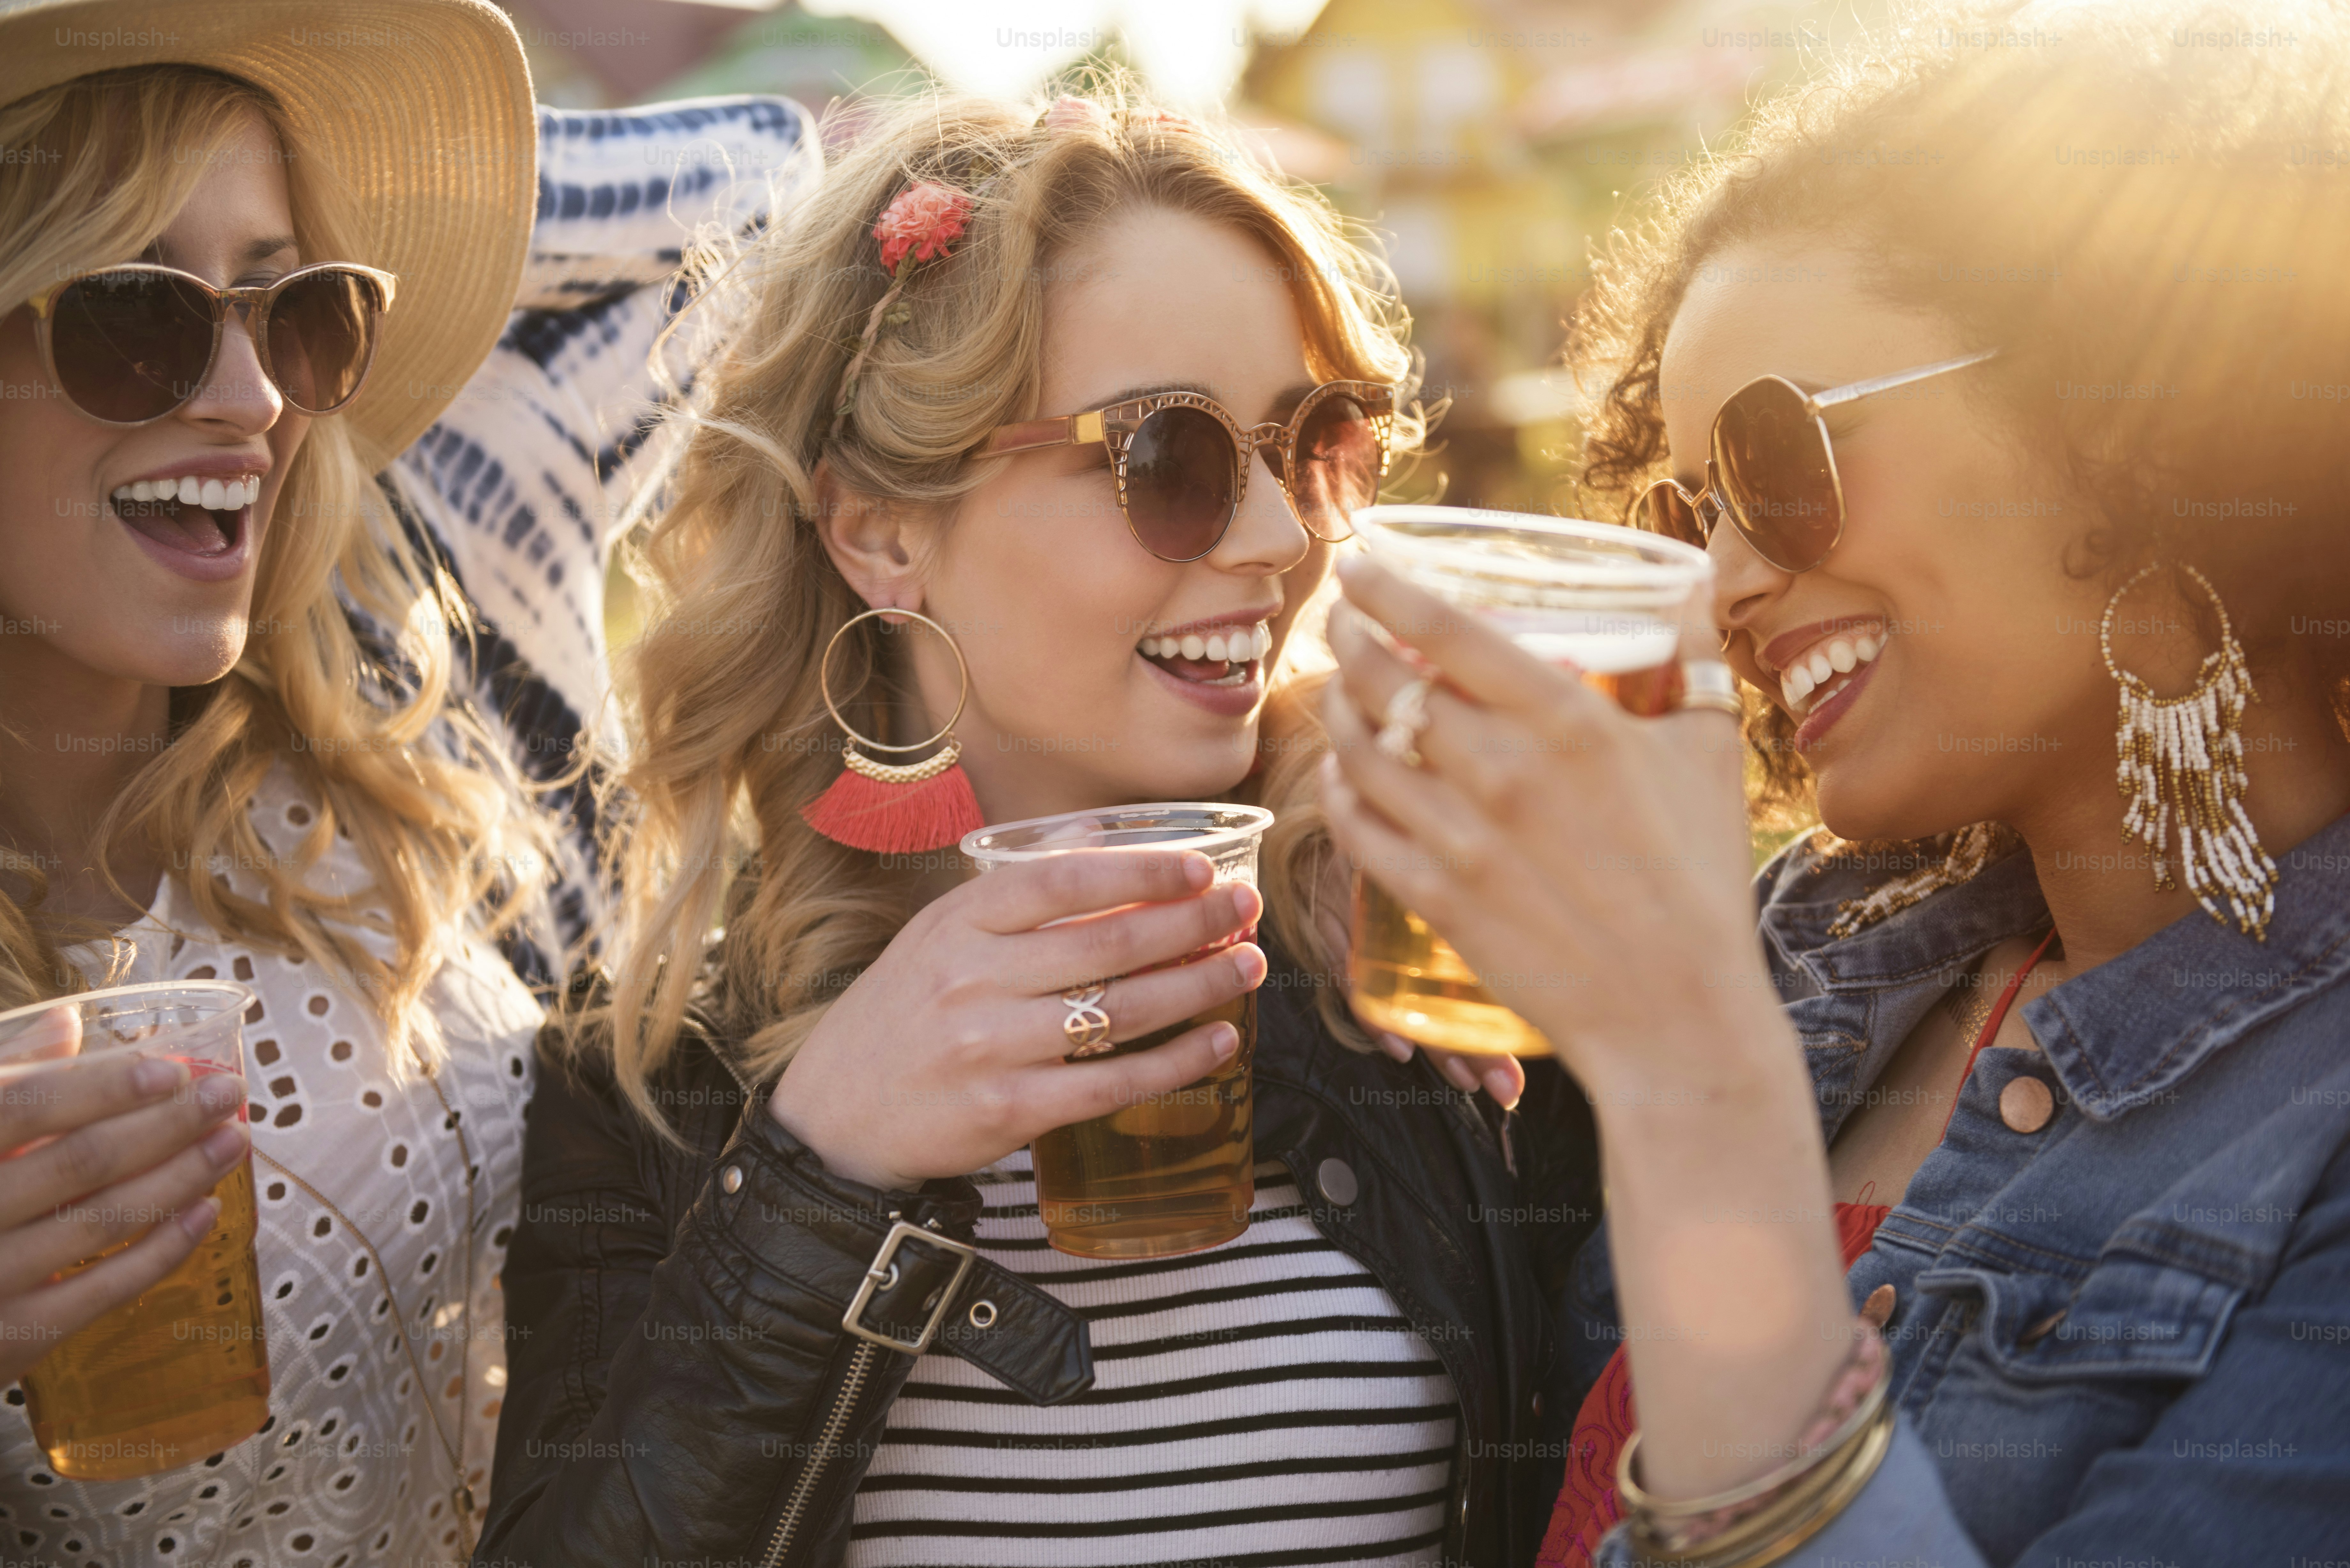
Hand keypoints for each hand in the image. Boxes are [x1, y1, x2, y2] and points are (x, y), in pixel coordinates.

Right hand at [0, 1007, 250, 1385]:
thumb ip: (3, 1075)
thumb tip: (66, 1019)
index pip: (25, 1104)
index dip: (101, 1086)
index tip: (172, 1070)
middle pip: (80, 1161)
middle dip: (165, 1125)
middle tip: (228, 1096)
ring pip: (103, 1219)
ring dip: (180, 1177)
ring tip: (233, 1142)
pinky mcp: (12, 1338)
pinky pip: (102, 1290)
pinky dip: (162, 1249)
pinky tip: (205, 1211)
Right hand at [769, 847, 1265, 1191]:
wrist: (834, 1117)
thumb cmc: (900, 1017)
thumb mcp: (937, 937)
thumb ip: (1015, 894)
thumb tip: (1099, 844)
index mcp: (957, 922)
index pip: (1063, 881)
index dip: (1141, 871)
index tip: (1202, 868)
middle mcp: (974, 978)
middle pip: (1107, 944)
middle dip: (1192, 923)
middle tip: (1247, 910)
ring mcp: (991, 1046)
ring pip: (1121, 1011)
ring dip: (1199, 986)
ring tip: (1248, 967)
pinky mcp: (1008, 1109)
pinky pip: (1111, 1083)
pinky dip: (1175, 1063)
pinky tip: (1218, 1042)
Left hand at [1317, 555, 1769, 1099]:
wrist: (1679, 1013)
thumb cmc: (1703, 877)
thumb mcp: (1711, 751)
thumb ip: (1696, 661)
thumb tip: (1697, 588)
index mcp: (1567, 721)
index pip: (1445, 628)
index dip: (1385, 589)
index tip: (1359, 566)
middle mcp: (1503, 771)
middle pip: (1383, 680)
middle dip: (1346, 640)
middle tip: (1341, 625)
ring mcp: (1462, 839)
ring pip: (1358, 750)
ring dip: (1335, 710)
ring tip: (1340, 692)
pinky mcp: (1438, 899)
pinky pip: (1357, 828)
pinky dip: (1337, 790)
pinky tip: (1340, 773)